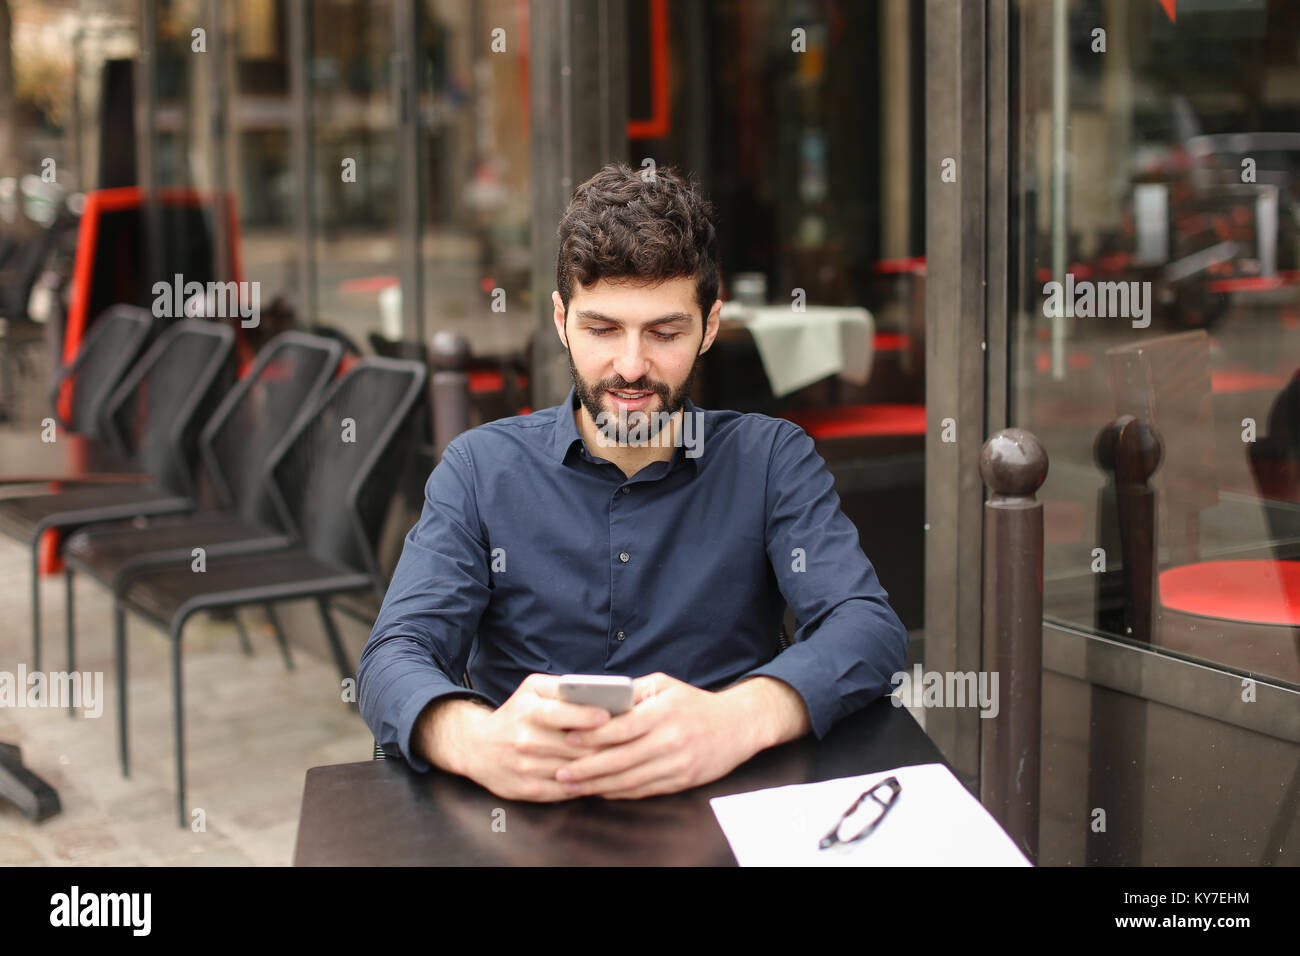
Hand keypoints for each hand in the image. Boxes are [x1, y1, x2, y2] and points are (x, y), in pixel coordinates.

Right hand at [458, 673, 612, 801]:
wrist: (477, 746)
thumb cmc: (516, 713)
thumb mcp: (532, 689)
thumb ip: (562, 687)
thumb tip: (598, 691)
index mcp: (529, 712)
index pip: (560, 714)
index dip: (586, 716)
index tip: (608, 716)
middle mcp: (525, 740)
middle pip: (574, 747)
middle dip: (603, 744)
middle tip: (627, 741)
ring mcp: (526, 767)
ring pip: (574, 770)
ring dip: (598, 767)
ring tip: (619, 759)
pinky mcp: (528, 790)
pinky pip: (565, 790)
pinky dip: (584, 784)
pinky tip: (598, 776)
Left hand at [553, 672, 760, 799]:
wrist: (737, 725)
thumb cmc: (693, 702)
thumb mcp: (664, 685)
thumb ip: (631, 692)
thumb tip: (595, 700)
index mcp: (663, 713)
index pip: (619, 728)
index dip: (590, 736)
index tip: (566, 739)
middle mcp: (670, 740)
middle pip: (619, 759)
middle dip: (585, 769)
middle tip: (560, 773)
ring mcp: (676, 764)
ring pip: (629, 780)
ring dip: (597, 785)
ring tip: (572, 786)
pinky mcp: (682, 781)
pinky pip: (644, 791)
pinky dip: (619, 792)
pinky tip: (600, 791)